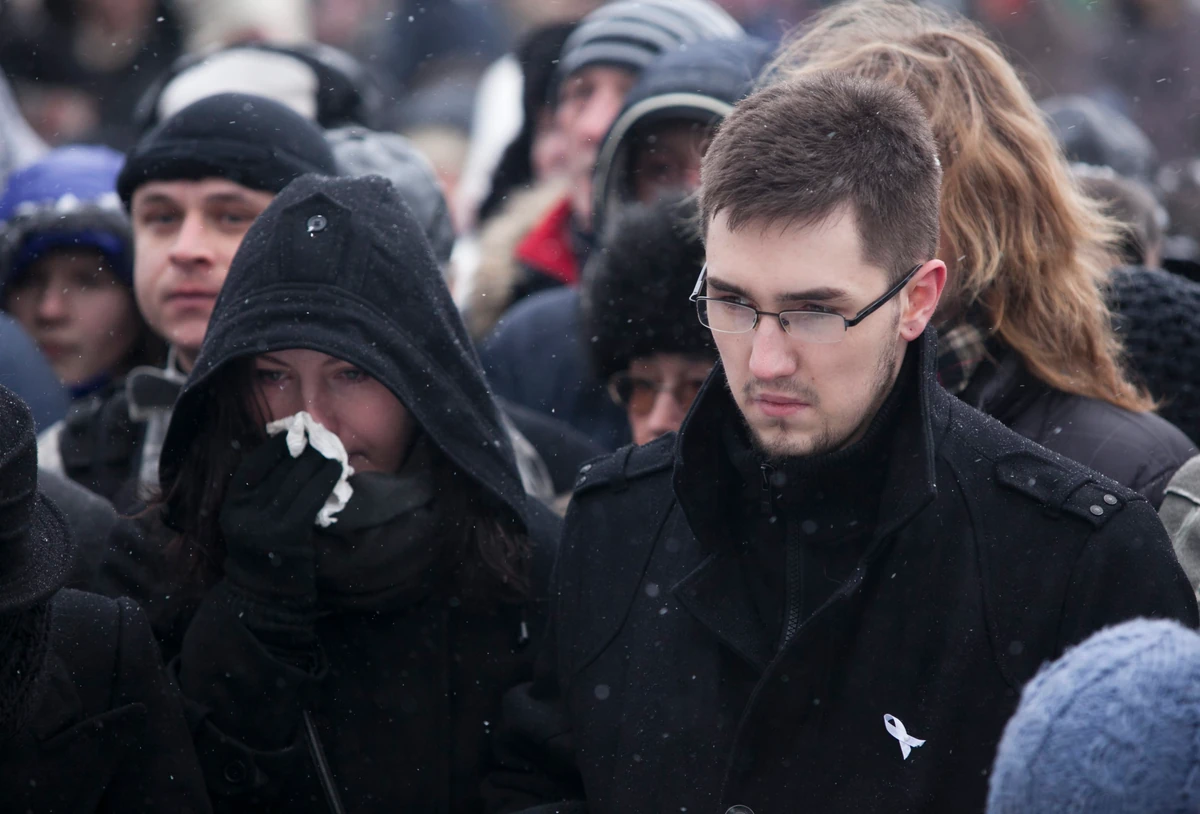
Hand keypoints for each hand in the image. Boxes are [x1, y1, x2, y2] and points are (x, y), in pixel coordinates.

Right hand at [219, 433, 342, 602]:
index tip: (294, 432)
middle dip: (303, 449)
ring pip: (297, 481)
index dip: (274, 447)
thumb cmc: (264, 553)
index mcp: (231, 506)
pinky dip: (326, 479)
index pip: (252, 466)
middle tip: (322, 435)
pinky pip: (312, 498)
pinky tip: (338, 469)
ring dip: (319, 460)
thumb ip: (261, 493)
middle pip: (278, 470)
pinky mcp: (289, 534)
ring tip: (333, 448)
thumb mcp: (251, 521)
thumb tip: (288, 454)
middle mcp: (244, 513)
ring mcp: (266, 524)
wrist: (265, 597)